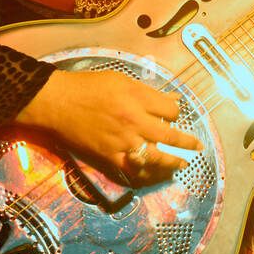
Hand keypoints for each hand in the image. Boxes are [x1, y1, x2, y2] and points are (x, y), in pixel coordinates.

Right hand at [15, 70, 202, 183]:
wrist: (56, 102)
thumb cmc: (86, 86)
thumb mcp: (120, 79)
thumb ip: (147, 91)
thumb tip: (171, 99)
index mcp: (138, 99)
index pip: (171, 110)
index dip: (176, 112)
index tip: (174, 115)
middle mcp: (135, 122)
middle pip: (170, 136)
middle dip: (187, 143)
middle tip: (197, 147)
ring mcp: (123, 142)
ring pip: (156, 157)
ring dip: (173, 162)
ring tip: (182, 165)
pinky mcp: (109, 156)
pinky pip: (133, 170)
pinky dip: (146, 173)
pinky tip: (154, 174)